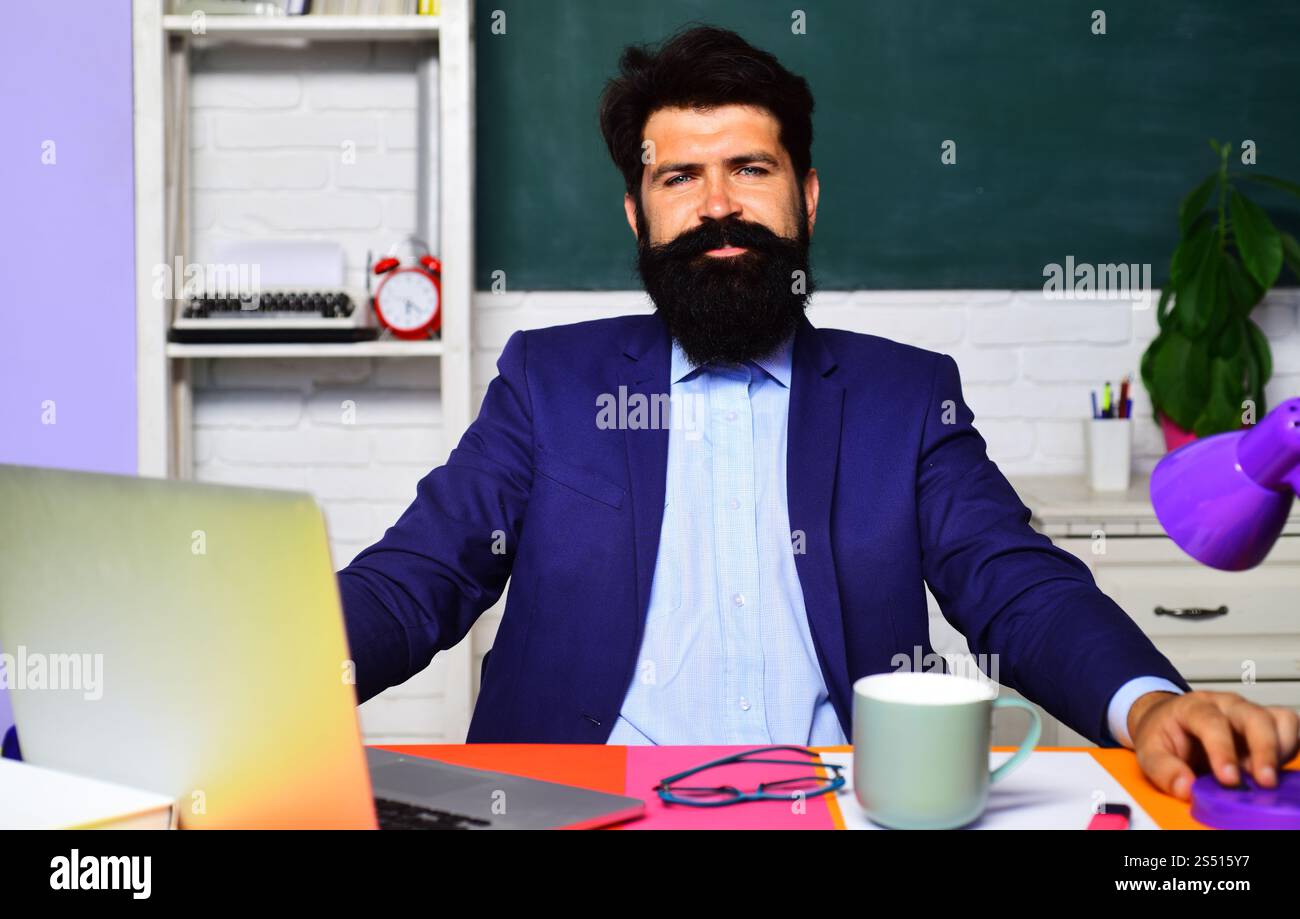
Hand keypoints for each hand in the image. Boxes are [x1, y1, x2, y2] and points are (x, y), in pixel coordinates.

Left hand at [1129, 690, 1299, 799]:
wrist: (1167, 717)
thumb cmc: (1162, 732)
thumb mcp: (1149, 750)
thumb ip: (1164, 770)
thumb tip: (1186, 788)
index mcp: (1194, 707)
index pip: (1212, 723)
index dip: (1223, 751)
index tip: (1229, 779)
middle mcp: (1225, 704)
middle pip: (1254, 717)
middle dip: (1263, 750)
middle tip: (1263, 782)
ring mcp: (1247, 711)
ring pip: (1278, 720)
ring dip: (1278, 750)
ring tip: (1262, 776)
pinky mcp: (1264, 722)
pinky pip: (1288, 727)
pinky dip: (1286, 748)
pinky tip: (1268, 767)